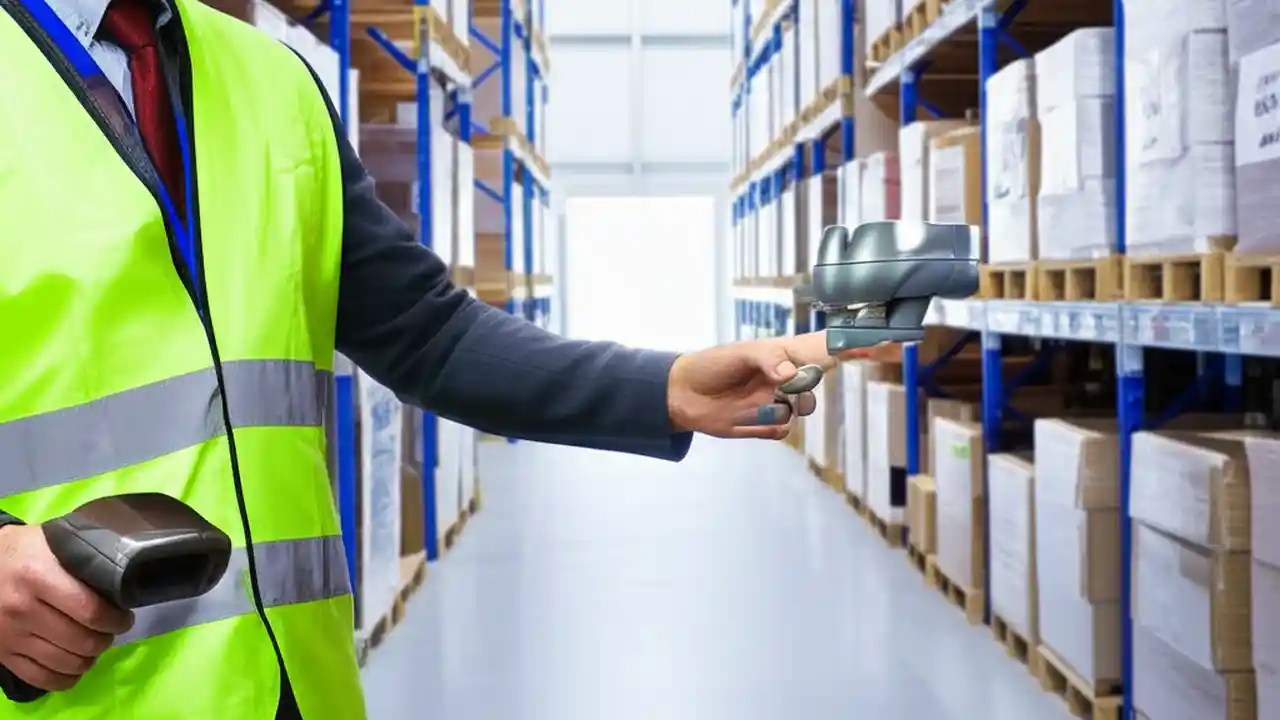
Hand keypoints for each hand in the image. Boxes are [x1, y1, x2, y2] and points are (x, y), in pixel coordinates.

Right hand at [0, 525, 133, 691]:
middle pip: (81, 641)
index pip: (91, 611)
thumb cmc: (25, 550)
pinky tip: (75, 665)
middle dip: (106, 640)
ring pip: (64, 663)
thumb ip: (86, 559)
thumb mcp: (54, 543)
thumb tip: (125, 576)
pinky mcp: (1, 654)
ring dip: (89, 659)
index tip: (125, 618)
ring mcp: (9, 635)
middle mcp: (22, 609)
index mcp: (39, 577)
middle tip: (110, 631)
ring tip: (94, 646)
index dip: (116, 620)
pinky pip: (40, 678)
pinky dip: (65, 678)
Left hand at [666, 331, 881, 439]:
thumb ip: (768, 359)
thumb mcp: (738, 353)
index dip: (858, 344)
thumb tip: (792, 374)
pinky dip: (763, 425)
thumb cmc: (711, 365)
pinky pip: (782, 429)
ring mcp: (781, 401)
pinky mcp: (769, 424)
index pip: (828, 346)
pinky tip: (741, 417)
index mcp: (786, 353)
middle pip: (819, 381)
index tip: (888, 338)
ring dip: (775, 406)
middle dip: (800, 385)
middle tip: (774, 382)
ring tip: (743, 400)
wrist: (682, 396)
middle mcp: (789, 376)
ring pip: (801, 409)